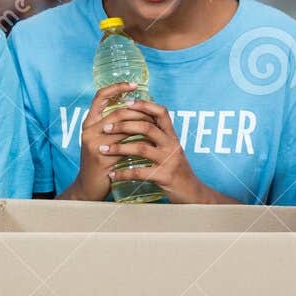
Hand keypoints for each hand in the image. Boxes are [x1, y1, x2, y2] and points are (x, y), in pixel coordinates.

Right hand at [69, 82, 151, 200]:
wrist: (89, 188)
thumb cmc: (101, 164)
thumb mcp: (105, 141)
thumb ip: (116, 128)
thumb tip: (139, 111)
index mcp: (89, 123)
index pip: (100, 96)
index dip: (117, 87)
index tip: (134, 84)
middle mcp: (88, 130)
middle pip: (117, 112)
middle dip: (139, 111)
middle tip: (153, 113)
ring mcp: (93, 144)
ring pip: (123, 128)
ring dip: (142, 126)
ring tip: (155, 127)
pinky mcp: (101, 158)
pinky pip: (125, 146)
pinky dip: (139, 143)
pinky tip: (149, 143)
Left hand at [98, 98, 216, 203]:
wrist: (192, 193)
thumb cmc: (177, 170)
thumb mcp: (171, 150)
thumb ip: (159, 137)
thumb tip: (139, 122)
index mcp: (172, 136)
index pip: (161, 112)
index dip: (145, 105)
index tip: (127, 103)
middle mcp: (172, 145)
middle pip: (147, 127)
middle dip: (123, 125)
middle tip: (106, 128)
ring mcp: (169, 161)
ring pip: (141, 148)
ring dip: (119, 148)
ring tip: (103, 150)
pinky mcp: (164, 177)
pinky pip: (139, 173)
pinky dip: (123, 173)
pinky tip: (112, 175)